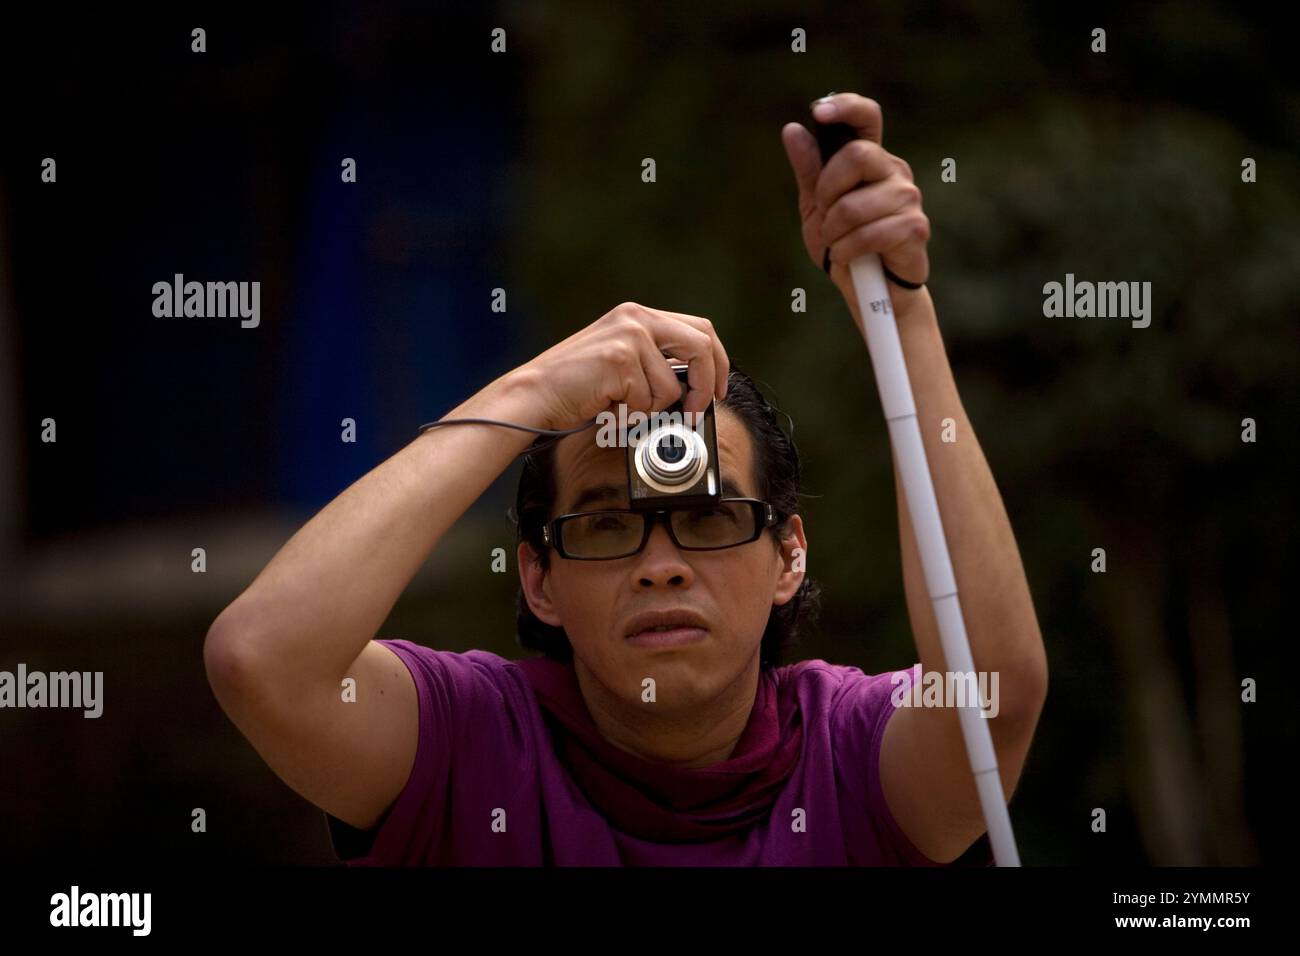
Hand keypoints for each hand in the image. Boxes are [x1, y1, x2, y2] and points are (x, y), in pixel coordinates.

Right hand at [515, 302, 729, 431]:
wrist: (535, 394)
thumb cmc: (575, 386)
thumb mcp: (621, 360)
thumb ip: (655, 359)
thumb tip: (697, 385)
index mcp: (638, 315)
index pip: (700, 330)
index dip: (718, 362)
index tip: (717, 389)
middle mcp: (636, 318)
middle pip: (702, 347)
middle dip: (707, 385)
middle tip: (695, 411)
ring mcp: (629, 337)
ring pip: (670, 387)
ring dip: (648, 409)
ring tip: (618, 405)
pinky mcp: (621, 359)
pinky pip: (647, 401)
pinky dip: (629, 415)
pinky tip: (606, 407)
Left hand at [781, 93, 929, 315]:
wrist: (870, 290)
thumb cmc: (845, 244)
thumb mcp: (817, 207)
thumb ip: (809, 171)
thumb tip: (793, 129)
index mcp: (870, 159)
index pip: (867, 116)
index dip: (846, 107)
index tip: (819, 112)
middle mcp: (893, 171)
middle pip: (858, 156)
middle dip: (828, 189)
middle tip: (825, 214)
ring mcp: (908, 197)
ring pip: (855, 204)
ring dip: (833, 231)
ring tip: (836, 243)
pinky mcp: (915, 227)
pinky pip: (869, 233)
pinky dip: (846, 250)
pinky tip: (847, 257)